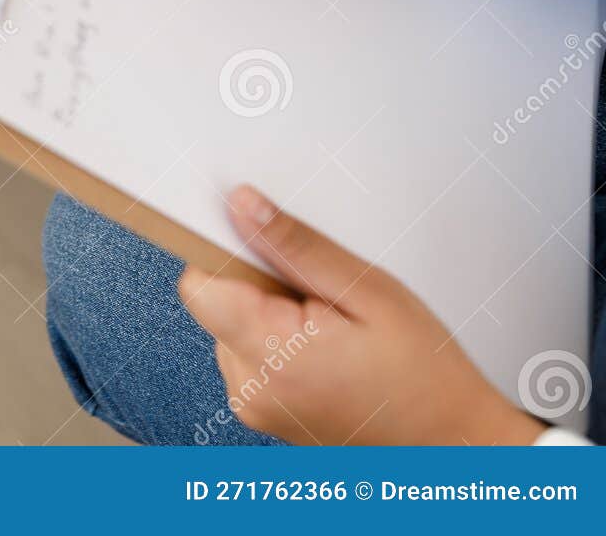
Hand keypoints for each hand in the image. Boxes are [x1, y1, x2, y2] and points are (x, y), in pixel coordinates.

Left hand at [179, 185, 542, 445]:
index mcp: (269, 357)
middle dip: (262, 285)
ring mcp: (253, 405)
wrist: (451, 445)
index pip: (200, 282)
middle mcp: (249, 387)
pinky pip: (249, 354)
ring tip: (332, 330)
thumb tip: (240, 206)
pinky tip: (326, 350)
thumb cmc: (424, 376)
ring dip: (271, 314)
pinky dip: (278, 341)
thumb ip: (294, 246)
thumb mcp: (369, 292)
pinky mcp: (262, 410)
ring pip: (233, 325)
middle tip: (325, 299)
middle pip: (218, 302)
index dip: (228, 253)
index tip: (264, 245)